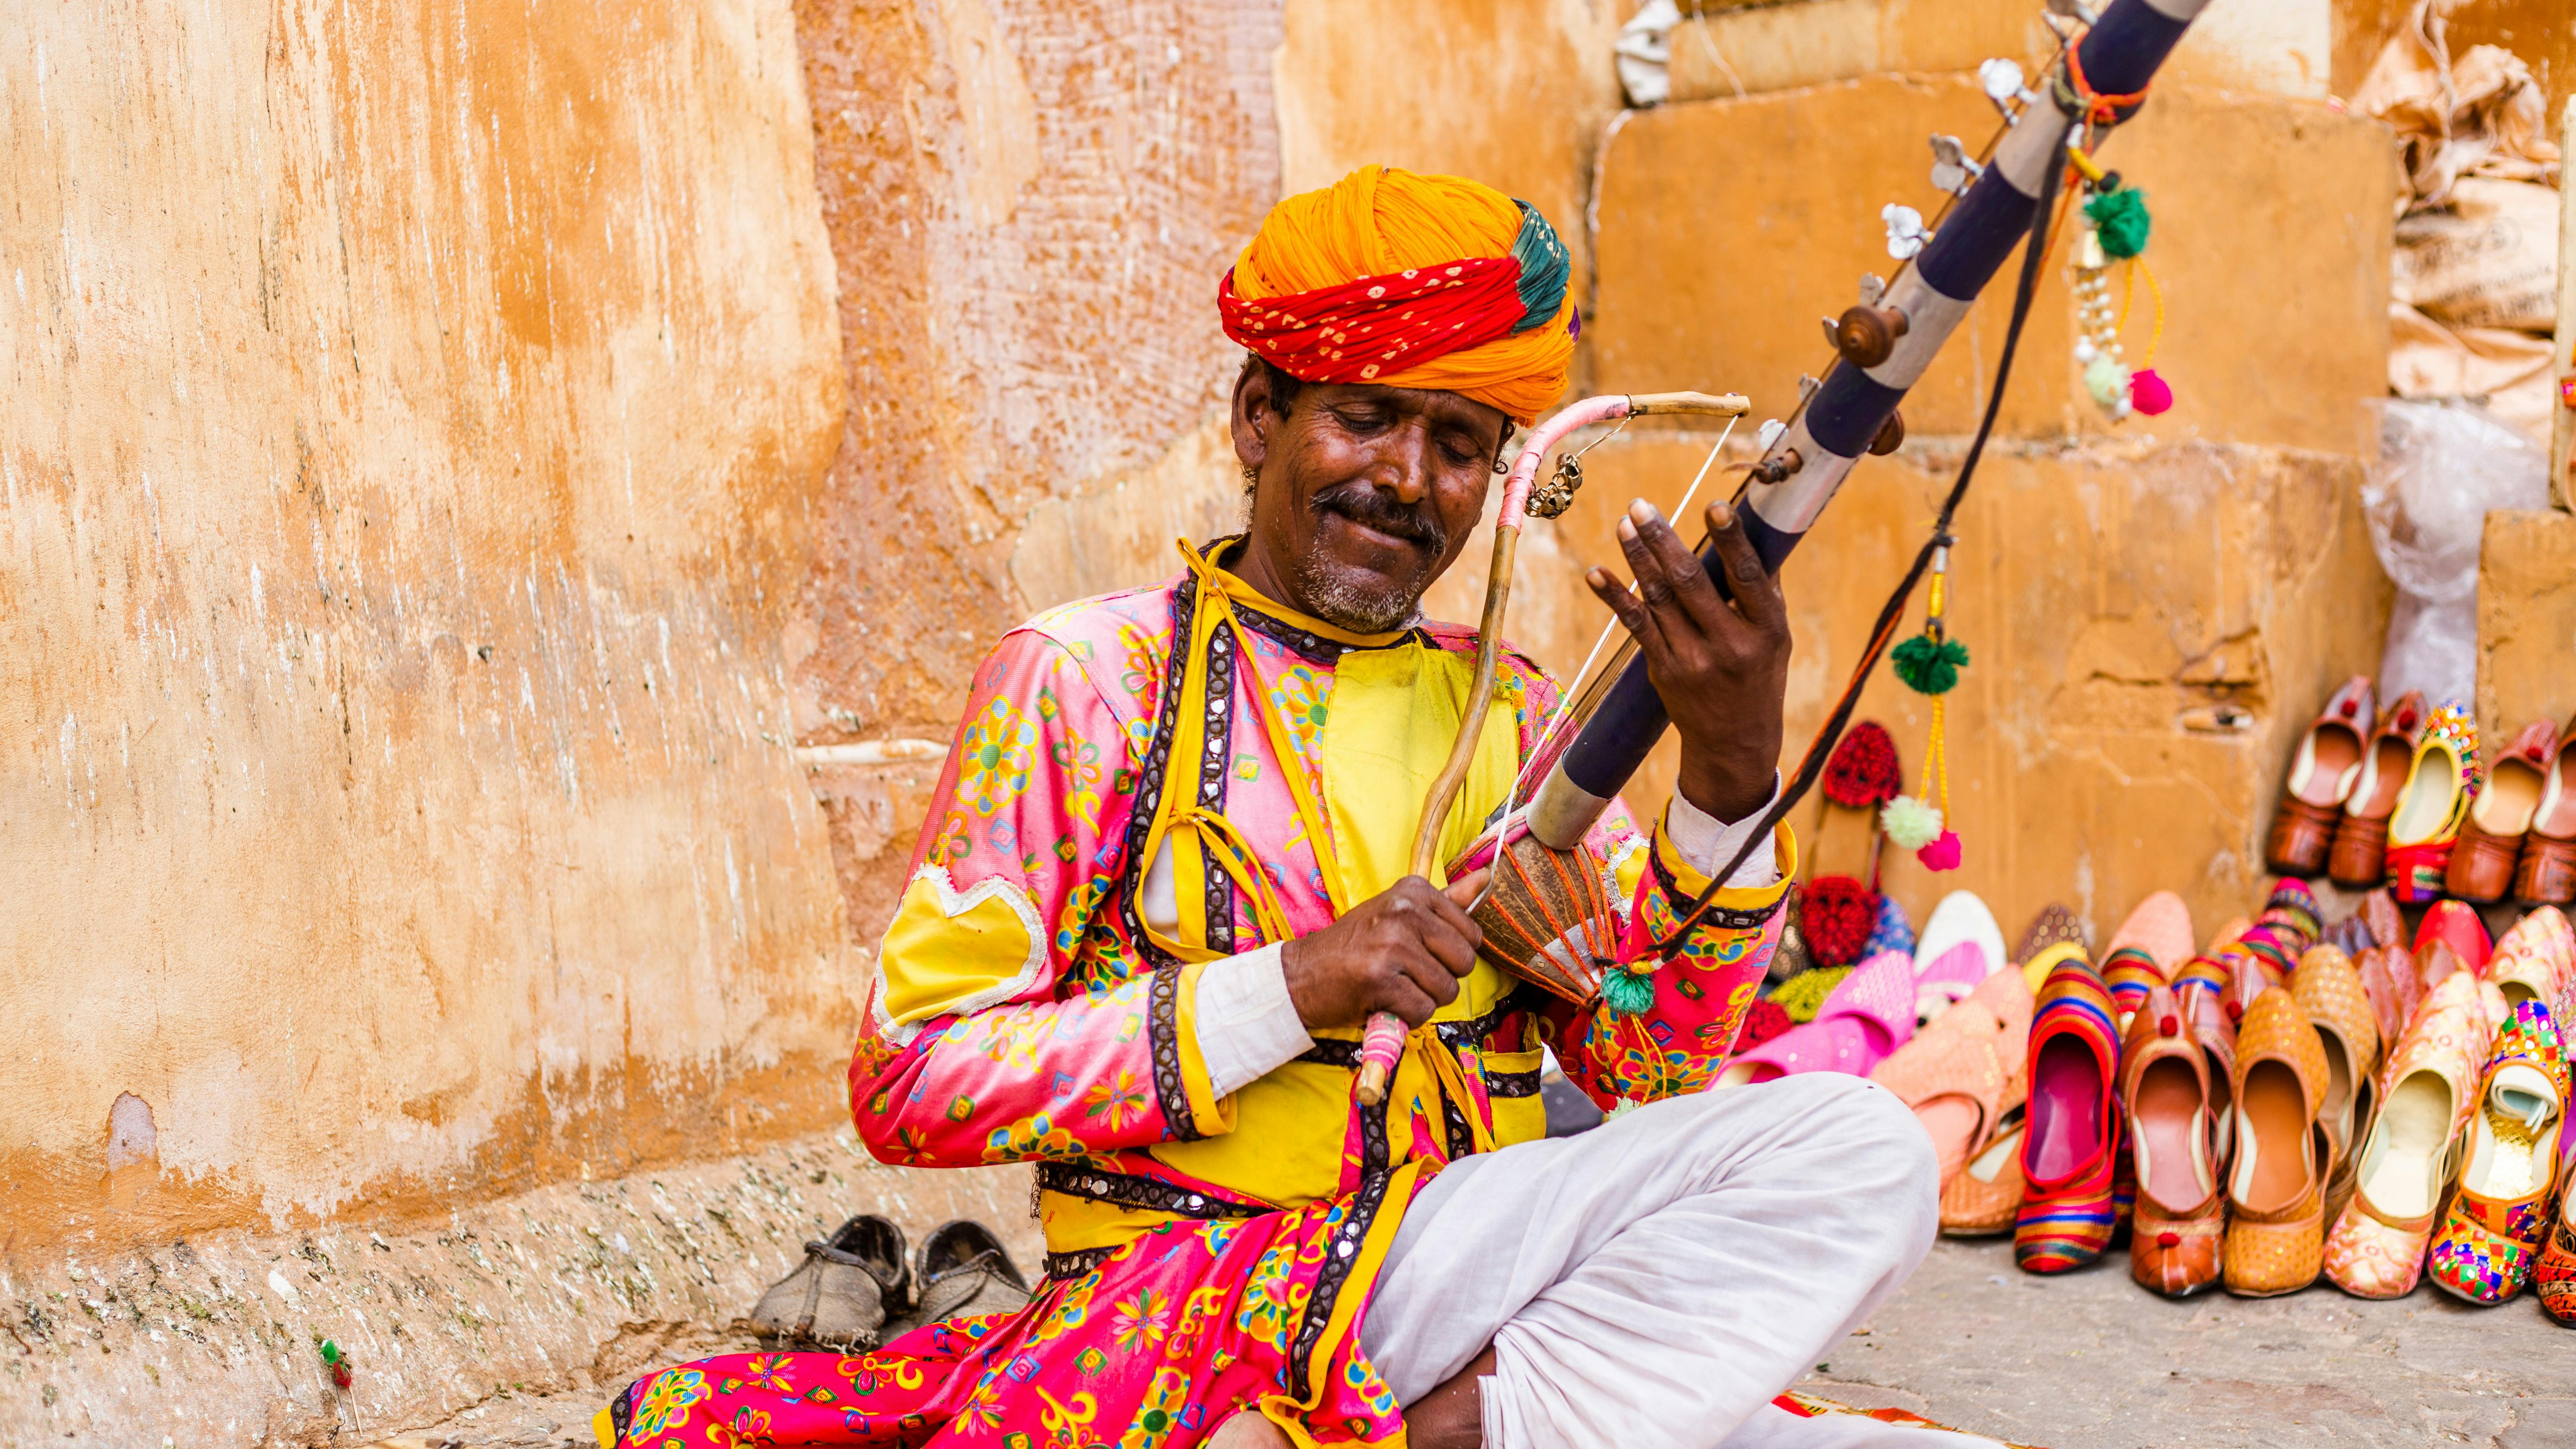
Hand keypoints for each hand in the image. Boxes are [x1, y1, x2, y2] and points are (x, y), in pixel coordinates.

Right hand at [1281, 871, 1490, 1031]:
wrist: (1300, 975)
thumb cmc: (1354, 947)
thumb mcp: (1398, 913)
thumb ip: (1446, 901)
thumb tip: (1487, 876)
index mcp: (1413, 891)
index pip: (1471, 934)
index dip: (1449, 955)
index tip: (1417, 952)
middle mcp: (1404, 912)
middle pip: (1464, 963)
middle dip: (1441, 979)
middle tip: (1406, 974)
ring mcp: (1392, 945)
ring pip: (1446, 990)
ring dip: (1423, 1000)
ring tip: (1393, 987)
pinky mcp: (1380, 979)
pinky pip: (1423, 1011)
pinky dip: (1406, 1017)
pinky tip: (1383, 1003)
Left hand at [1586, 498, 1788, 822]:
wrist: (1735, 742)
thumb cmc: (1759, 675)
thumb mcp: (1776, 637)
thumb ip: (1762, 591)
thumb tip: (1748, 532)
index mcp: (1766, 630)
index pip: (1747, 577)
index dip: (1731, 541)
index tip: (1713, 507)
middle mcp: (1729, 645)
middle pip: (1691, 583)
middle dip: (1662, 541)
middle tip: (1640, 506)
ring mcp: (1692, 660)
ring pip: (1659, 599)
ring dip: (1637, 558)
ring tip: (1624, 524)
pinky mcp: (1663, 670)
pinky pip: (1636, 626)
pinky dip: (1615, 597)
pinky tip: (1597, 573)